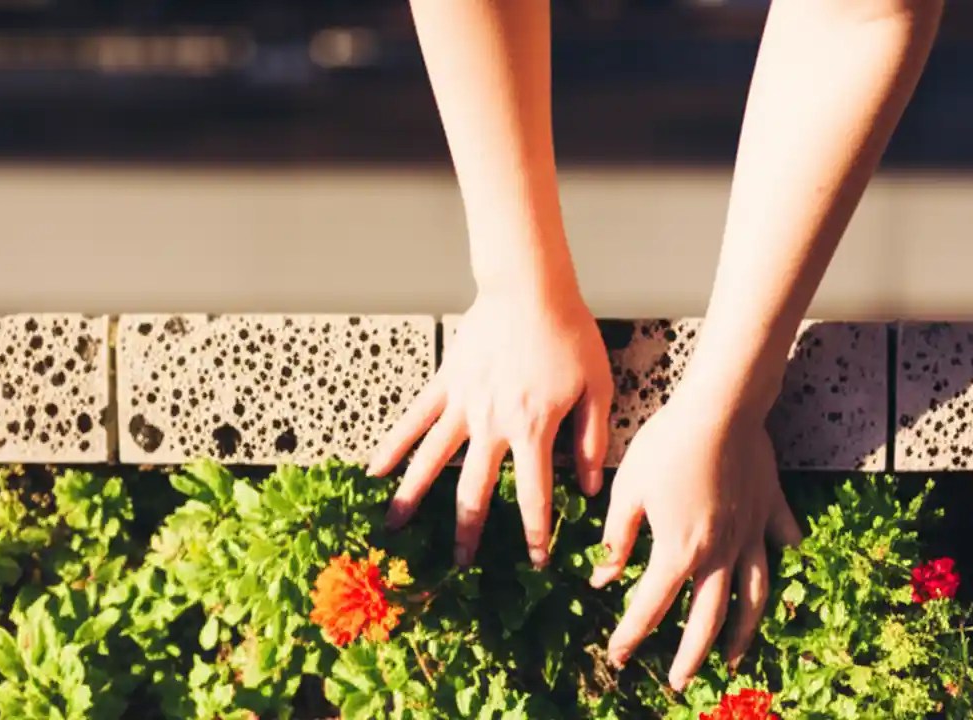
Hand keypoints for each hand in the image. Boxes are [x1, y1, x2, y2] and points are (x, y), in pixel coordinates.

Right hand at [368, 286, 613, 568]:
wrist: (529, 288)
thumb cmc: (569, 334)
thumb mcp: (597, 387)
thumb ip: (594, 439)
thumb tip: (594, 485)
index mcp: (533, 429)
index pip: (533, 495)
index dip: (534, 533)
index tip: (535, 562)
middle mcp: (492, 424)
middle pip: (473, 491)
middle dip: (467, 532)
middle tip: (458, 566)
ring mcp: (462, 404)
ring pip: (431, 461)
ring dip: (412, 497)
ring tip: (395, 527)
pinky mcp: (445, 383)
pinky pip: (414, 419)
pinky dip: (393, 444)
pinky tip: (375, 469)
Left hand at [590, 392, 801, 690]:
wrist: (719, 408)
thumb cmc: (666, 446)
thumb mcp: (628, 492)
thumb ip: (616, 539)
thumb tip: (602, 577)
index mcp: (678, 551)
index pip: (651, 606)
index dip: (630, 634)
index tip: (615, 656)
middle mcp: (720, 553)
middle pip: (707, 617)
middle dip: (691, 655)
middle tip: (677, 682)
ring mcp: (750, 534)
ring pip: (752, 595)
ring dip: (742, 632)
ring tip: (733, 658)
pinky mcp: (769, 509)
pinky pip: (781, 542)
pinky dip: (785, 561)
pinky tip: (786, 575)